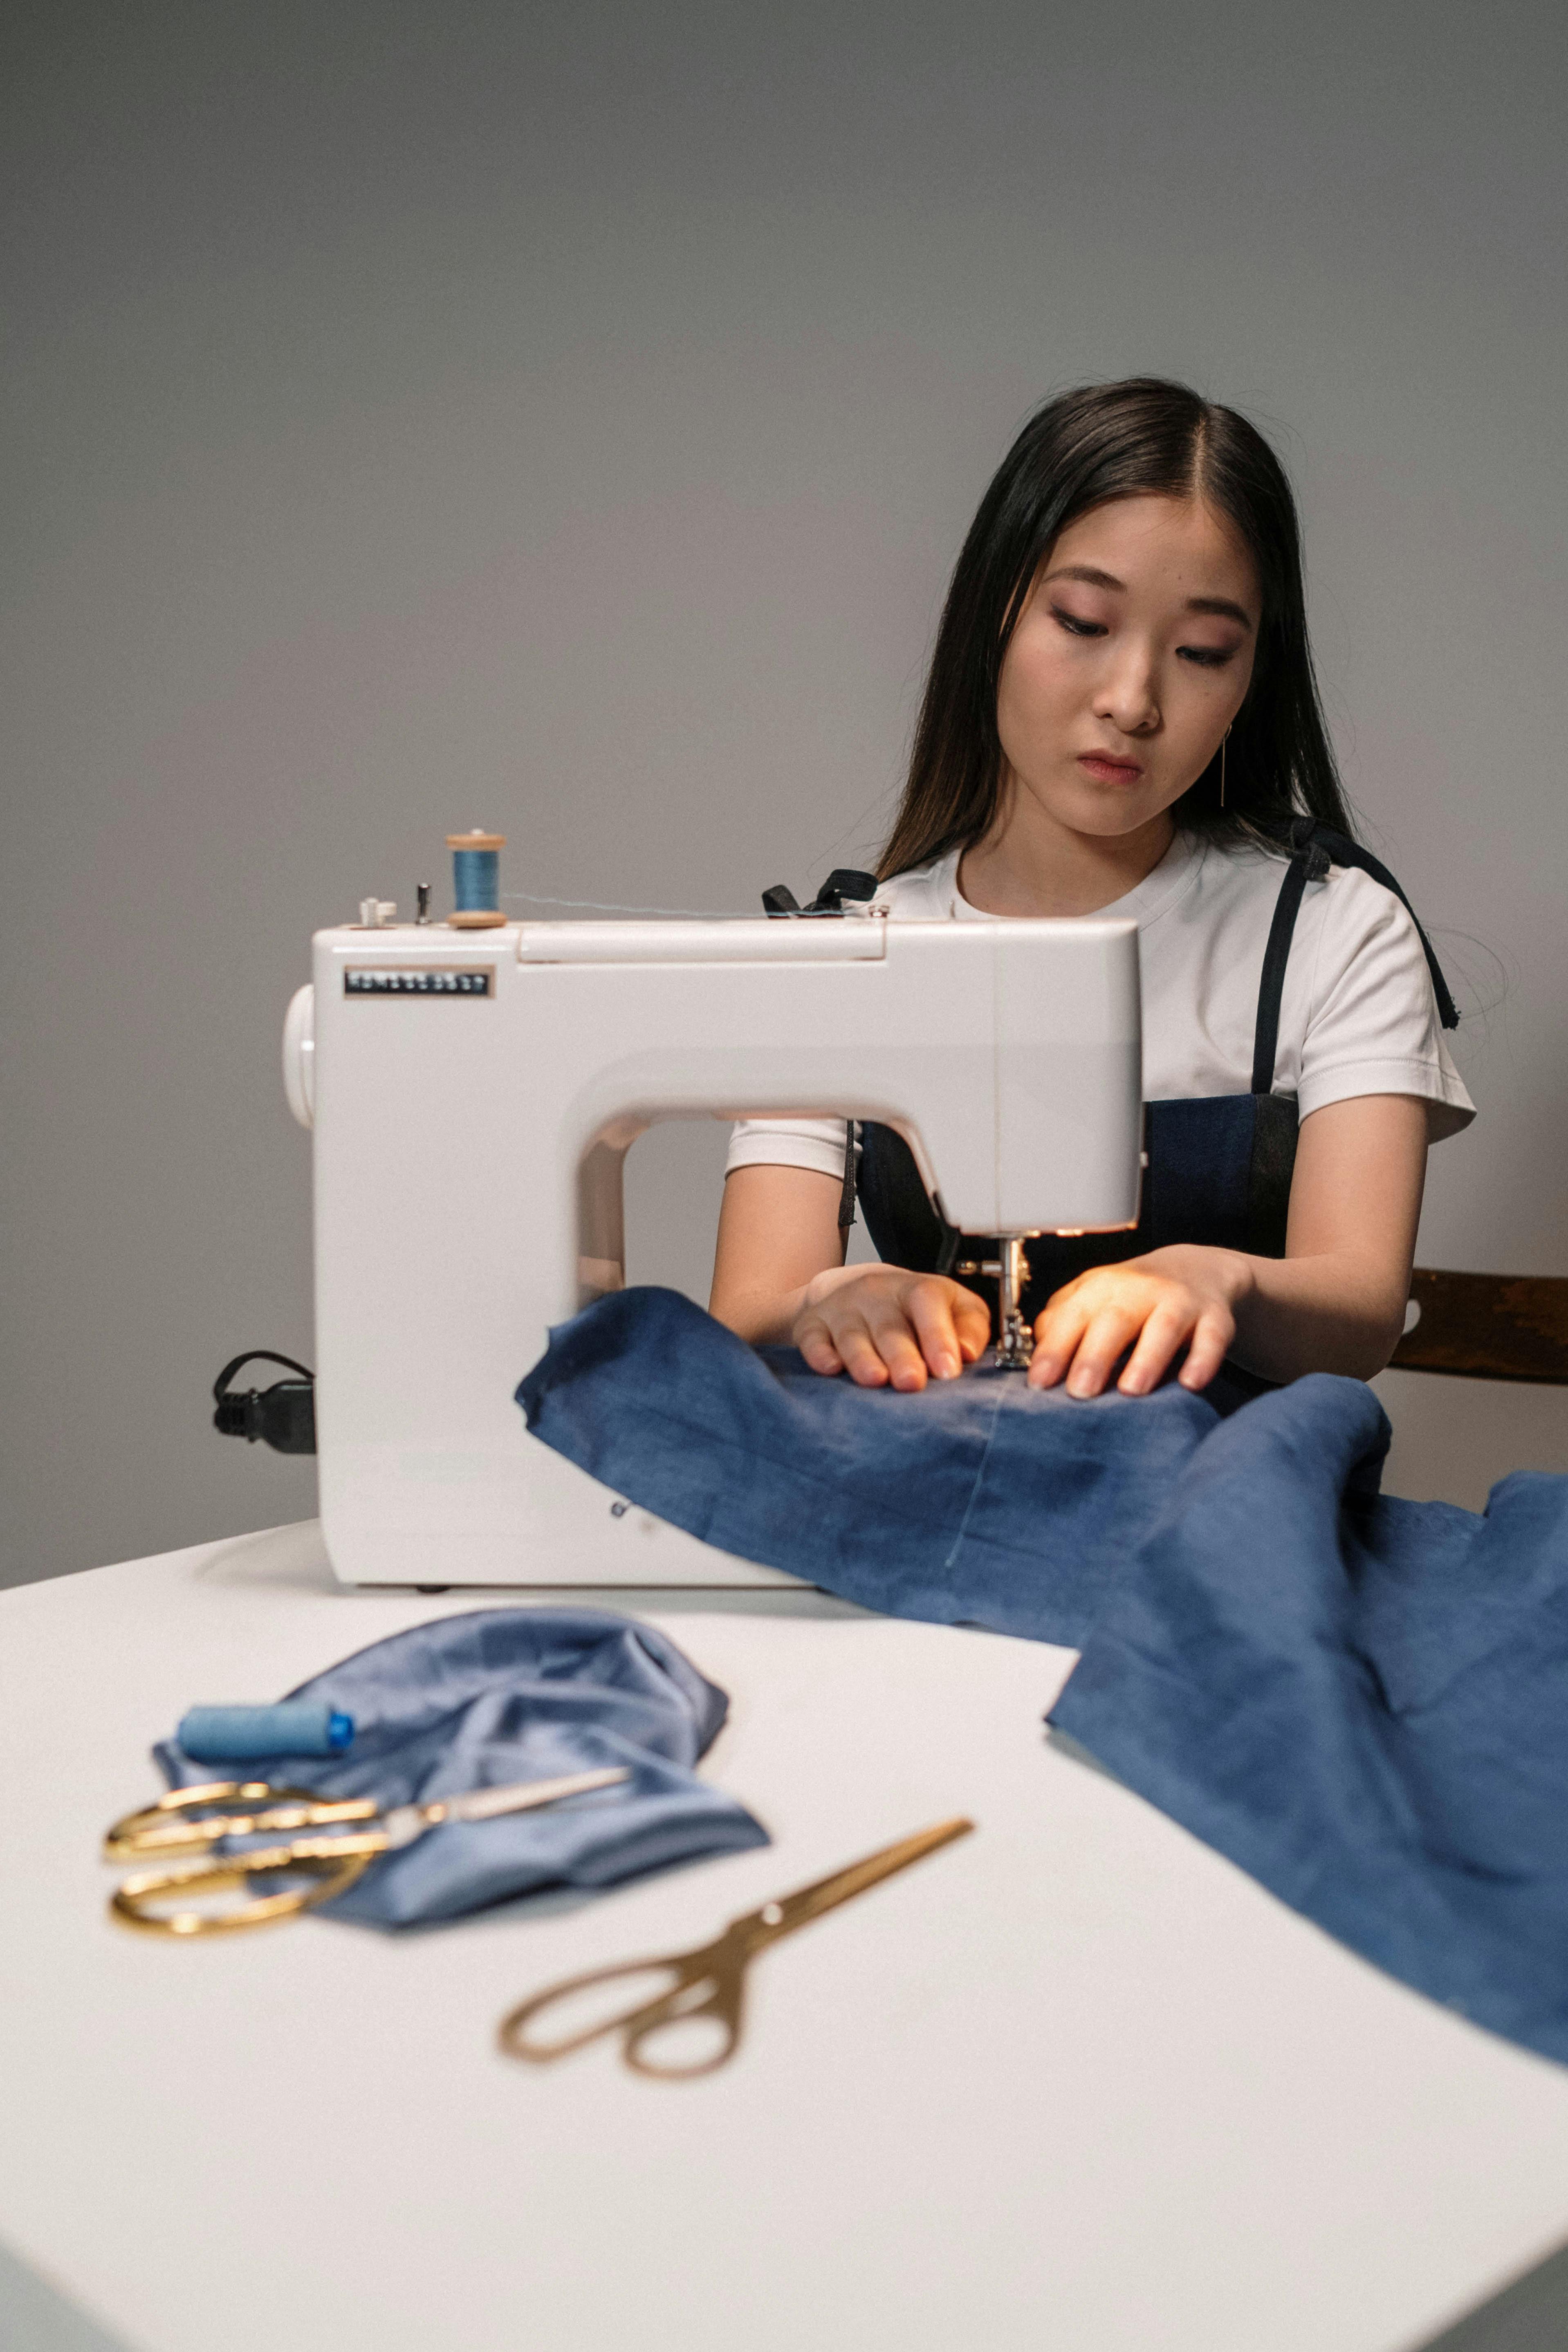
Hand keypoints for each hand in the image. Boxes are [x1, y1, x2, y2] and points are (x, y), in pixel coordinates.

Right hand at [793, 1265, 991, 1389]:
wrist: (860, 1291)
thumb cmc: (916, 1311)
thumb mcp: (955, 1308)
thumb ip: (970, 1328)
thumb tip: (968, 1353)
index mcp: (917, 1290)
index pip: (927, 1302)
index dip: (938, 1335)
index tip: (948, 1370)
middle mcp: (877, 1294)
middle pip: (889, 1325)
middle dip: (901, 1355)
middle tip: (912, 1383)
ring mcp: (843, 1309)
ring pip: (852, 1334)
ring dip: (862, 1358)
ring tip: (875, 1379)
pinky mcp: (813, 1325)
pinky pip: (813, 1339)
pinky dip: (819, 1354)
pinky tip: (830, 1368)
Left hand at [1027, 1247, 1253, 1397]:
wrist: (1195, 1269)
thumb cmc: (1133, 1296)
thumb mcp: (1091, 1299)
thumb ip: (1061, 1325)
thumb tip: (1035, 1361)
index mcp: (1100, 1287)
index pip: (1071, 1317)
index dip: (1054, 1350)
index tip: (1039, 1382)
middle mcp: (1139, 1290)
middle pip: (1114, 1320)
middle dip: (1095, 1356)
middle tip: (1080, 1391)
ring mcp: (1179, 1301)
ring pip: (1162, 1328)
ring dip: (1146, 1359)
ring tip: (1131, 1390)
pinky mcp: (1214, 1317)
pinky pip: (1211, 1338)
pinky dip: (1203, 1360)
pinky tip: (1190, 1383)